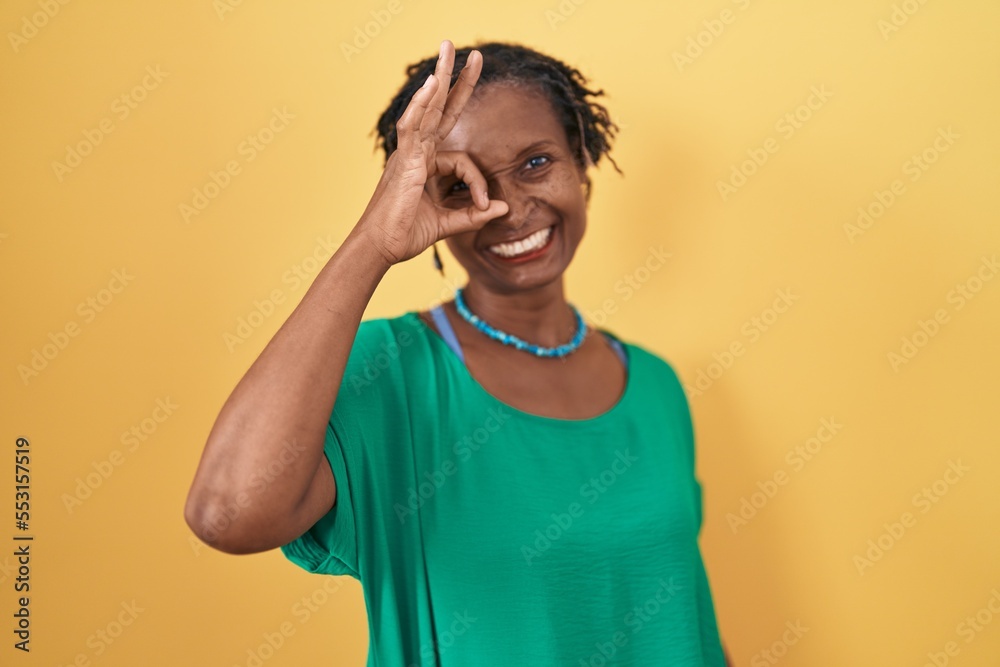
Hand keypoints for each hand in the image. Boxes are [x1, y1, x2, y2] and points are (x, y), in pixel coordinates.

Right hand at [353, 40, 508, 266]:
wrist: (381, 248)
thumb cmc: (405, 235)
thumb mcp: (447, 224)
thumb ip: (474, 215)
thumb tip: (503, 208)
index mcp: (425, 166)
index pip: (462, 161)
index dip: (478, 183)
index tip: (485, 207)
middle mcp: (416, 154)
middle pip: (440, 110)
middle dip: (456, 82)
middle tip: (474, 54)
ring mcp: (408, 153)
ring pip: (427, 108)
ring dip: (440, 78)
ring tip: (448, 49)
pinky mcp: (403, 160)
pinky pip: (413, 126)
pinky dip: (422, 104)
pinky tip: (433, 84)